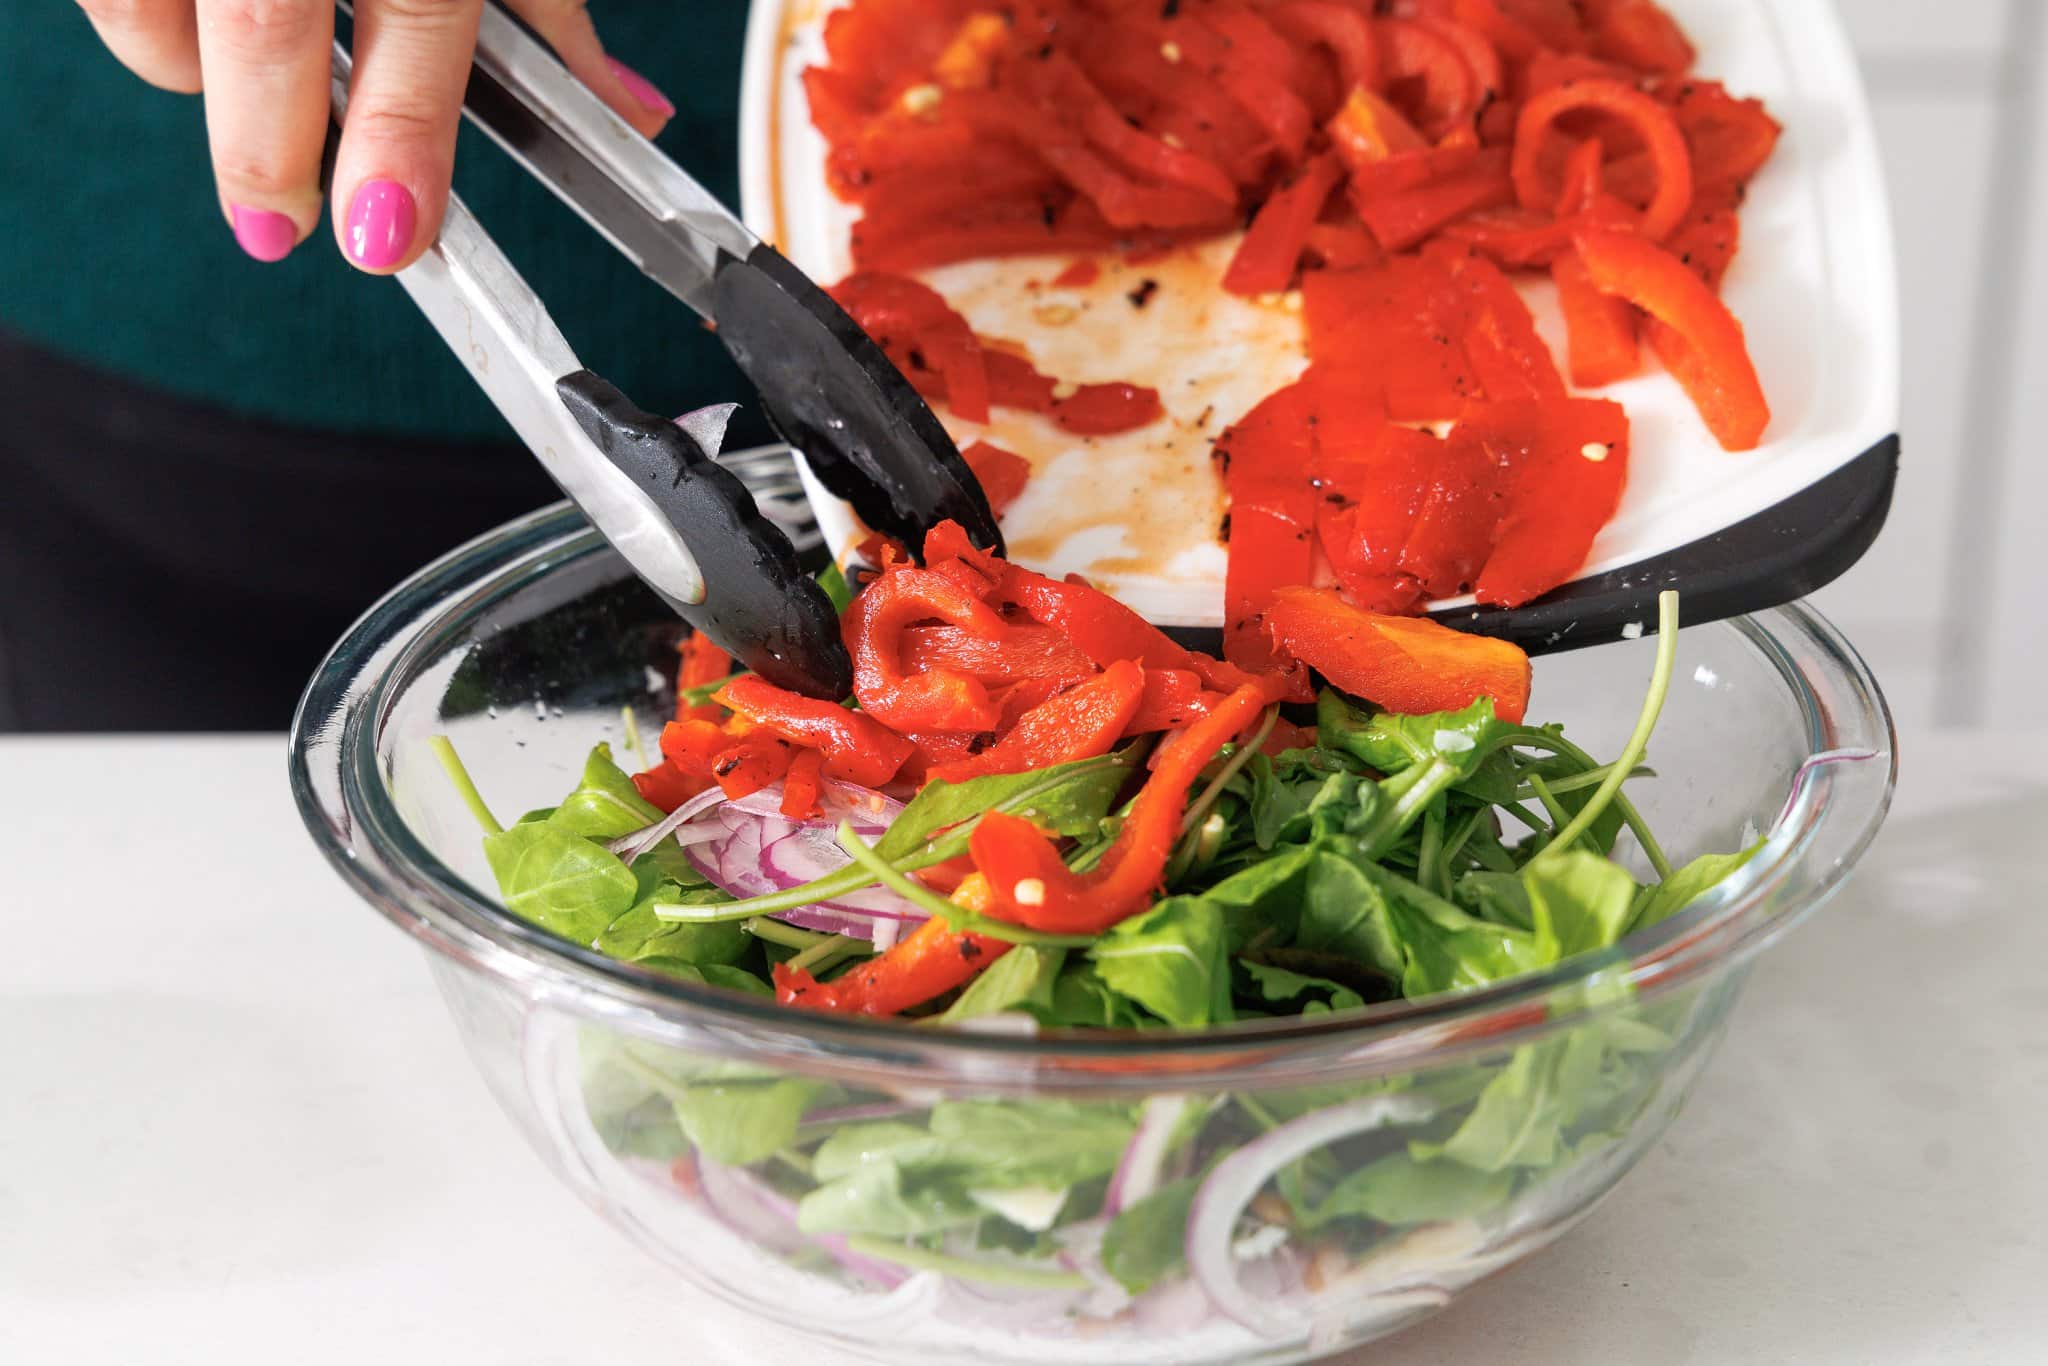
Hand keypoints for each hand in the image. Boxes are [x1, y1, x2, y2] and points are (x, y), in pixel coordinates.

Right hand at [76, 0, 675, 269]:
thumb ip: (548, 3)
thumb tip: (629, 111)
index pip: (413, 30)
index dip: (398, 146)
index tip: (387, 233)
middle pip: (261, 33)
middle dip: (264, 153)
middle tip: (280, 216)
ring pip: (147, 9)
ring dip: (185, 66)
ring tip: (235, 64)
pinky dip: (143, 4)